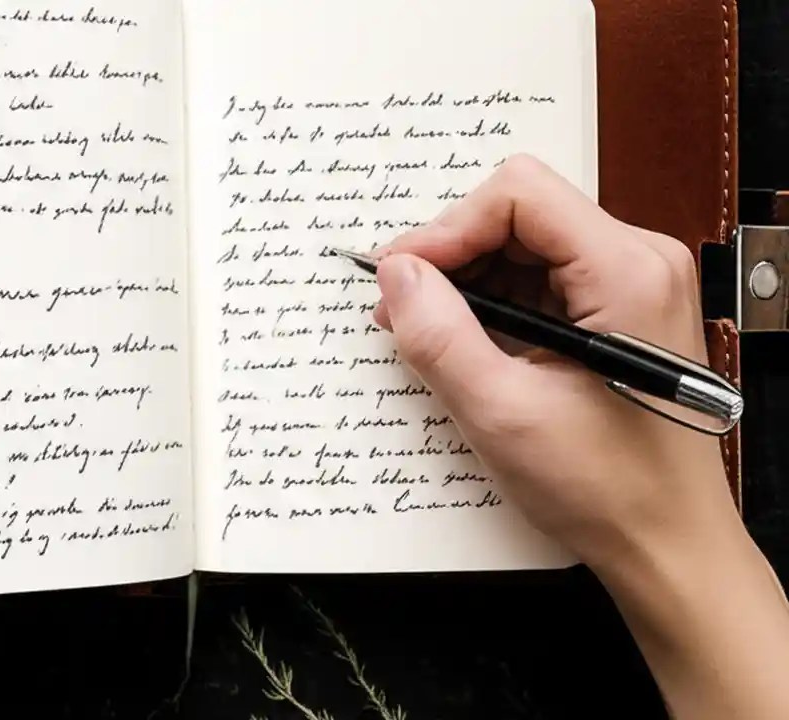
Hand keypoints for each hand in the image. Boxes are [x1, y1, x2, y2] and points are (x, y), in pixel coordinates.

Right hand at [375, 154, 788, 719]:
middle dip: (453, 254)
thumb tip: (396, 273)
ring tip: (426, 333)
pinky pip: (542, 279)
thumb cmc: (607, 488)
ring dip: (469, 280)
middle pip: (521, 212)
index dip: (447, 227)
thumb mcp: (502, 413)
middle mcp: (639, 261)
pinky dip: (495, 303)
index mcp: (626, 272)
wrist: (668, 543)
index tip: (400, 275)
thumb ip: (440, 335)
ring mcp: (633, 284)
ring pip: (526, 244)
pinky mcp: (620, 309)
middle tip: (402, 308)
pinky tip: (466, 344)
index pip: (519, 196)